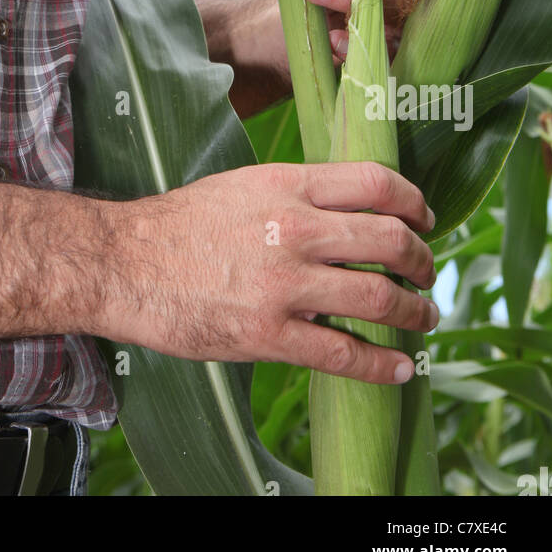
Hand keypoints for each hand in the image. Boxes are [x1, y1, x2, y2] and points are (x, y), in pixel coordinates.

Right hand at [103, 160, 437, 379]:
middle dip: (422, 260)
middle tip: (427, 272)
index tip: (425, 218)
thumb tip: (348, 211)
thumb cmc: (179, 224)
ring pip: (379, 297)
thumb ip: (296, 194)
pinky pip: (344, 353)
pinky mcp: (269, 333)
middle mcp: (294, 228)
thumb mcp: (243, 185)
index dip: (414, 202)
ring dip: (413, 312)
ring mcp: (284, 283)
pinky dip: (382, 365)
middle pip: (390, 239)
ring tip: (422, 319)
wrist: (124, 262)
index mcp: (287, 184)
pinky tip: (399, 369)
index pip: (375, 182)